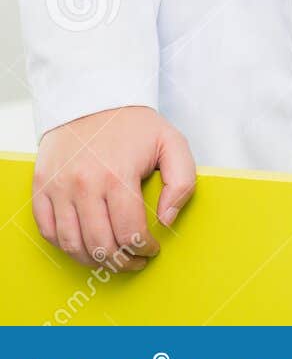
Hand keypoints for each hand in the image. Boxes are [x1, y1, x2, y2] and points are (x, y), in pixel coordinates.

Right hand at [32, 106, 195, 271]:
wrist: (93, 96)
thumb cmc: (133, 123)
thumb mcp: (171, 142)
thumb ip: (182, 182)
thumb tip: (167, 220)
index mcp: (118, 175)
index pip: (130, 234)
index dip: (144, 249)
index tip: (151, 249)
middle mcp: (85, 184)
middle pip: (102, 246)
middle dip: (122, 262)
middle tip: (133, 260)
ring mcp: (59, 187)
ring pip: (73, 245)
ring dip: (94, 261)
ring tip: (111, 258)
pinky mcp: (41, 186)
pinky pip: (49, 232)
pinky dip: (66, 245)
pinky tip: (84, 243)